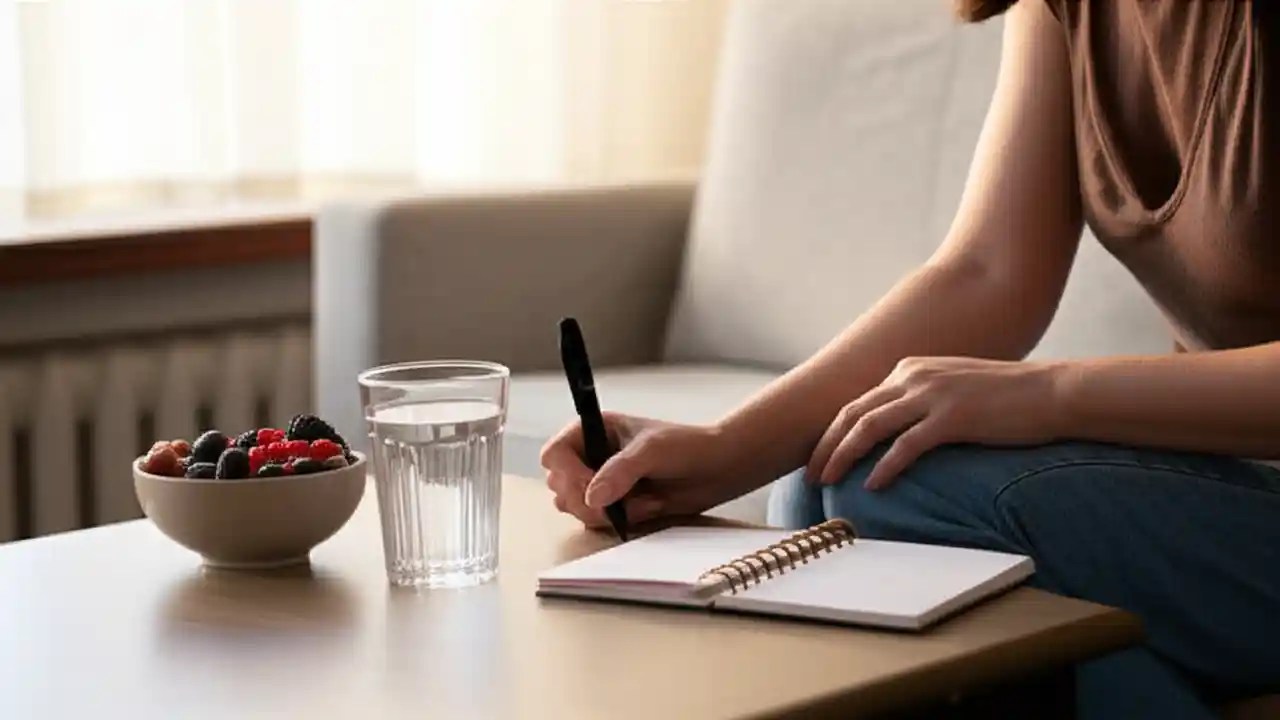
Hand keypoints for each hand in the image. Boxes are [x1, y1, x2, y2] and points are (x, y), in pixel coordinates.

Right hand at [541, 413, 739, 528]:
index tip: (592, 485)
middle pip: (559, 485)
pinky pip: (597, 522)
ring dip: (606, 512)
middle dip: (587, 498)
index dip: (567, 473)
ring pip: (575, 508)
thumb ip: (620, 471)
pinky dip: (620, 520)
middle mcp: (591, 456)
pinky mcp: (614, 505)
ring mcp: (601, 483)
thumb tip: (591, 497)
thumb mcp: (651, 451)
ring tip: (642, 500)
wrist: (717, 470)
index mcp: (594, 430)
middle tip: (619, 498)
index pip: (555, 453)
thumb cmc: (687, 447)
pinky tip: (647, 507)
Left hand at [807, 356, 1066, 489]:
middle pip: (853, 413)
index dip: (833, 432)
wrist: (1052, 392)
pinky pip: (906, 445)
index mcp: (910, 369)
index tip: (819, 457)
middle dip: (826, 446)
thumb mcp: (952, 389)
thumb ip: (920, 402)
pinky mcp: (953, 417)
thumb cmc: (1006, 398)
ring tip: (828, 481)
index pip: (859, 402)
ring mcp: (933, 394)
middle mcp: (914, 375)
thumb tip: (894, 431)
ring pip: (870, 426)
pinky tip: (872, 486)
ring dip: (842, 455)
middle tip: (810, 475)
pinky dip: (884, 467)